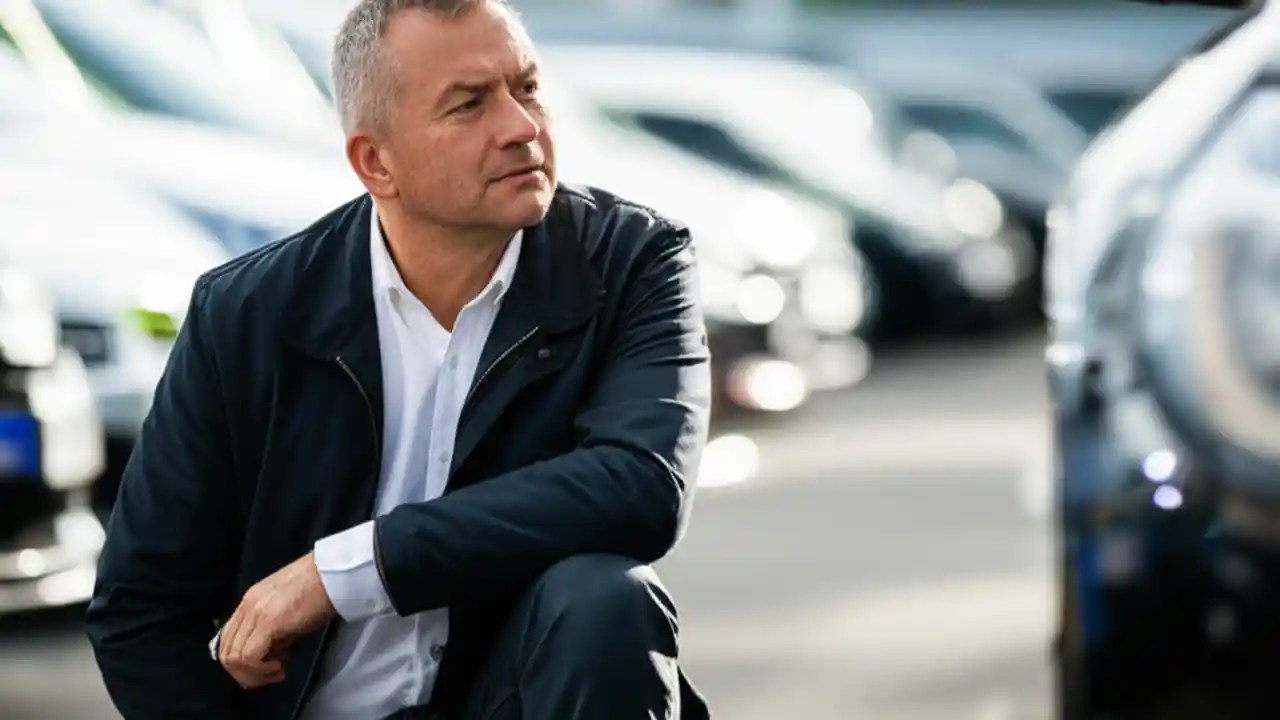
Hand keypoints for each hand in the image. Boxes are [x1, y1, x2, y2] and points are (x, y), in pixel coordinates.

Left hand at [218, 551, 336, 689]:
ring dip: (253, 674)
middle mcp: (246, 607)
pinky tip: (279, 667)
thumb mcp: (290, 612)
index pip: (227, 640)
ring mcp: (255, 613)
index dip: (242, 662)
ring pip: (233, 658)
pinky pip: (248, 656)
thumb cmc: (321, 589)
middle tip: (270, 674)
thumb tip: (271, 654)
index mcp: (249, 602)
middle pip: (225, 652)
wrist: (334, 573)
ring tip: (277, 671)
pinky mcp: (268, 622)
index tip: (268, 666)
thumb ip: (275, 633)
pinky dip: (260, 670)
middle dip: (246, 673)